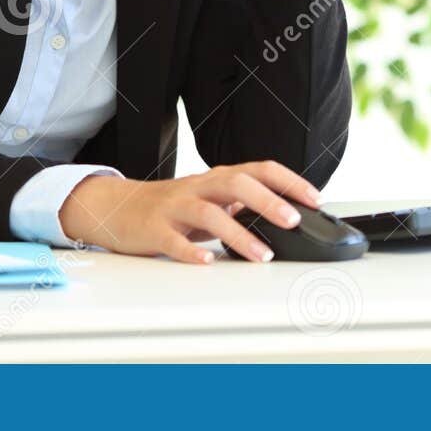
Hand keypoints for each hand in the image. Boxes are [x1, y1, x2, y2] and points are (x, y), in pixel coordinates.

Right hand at [58, 160, 322, 263]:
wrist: (116, 206)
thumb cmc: (171, 206)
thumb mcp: (211, 199)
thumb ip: (243, 203)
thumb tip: (287, 213)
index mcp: (215, 179)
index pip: (258, 170)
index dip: (288, 181)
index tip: (315, 199)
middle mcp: (197, 187)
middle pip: (235, 183)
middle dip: (267, 201)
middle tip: (292, 221)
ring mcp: (174, 207)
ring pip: (208, 212)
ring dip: (238, 233)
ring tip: (261, 254)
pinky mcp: (153, 228)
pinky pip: (173, 240)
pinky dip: (191, 251)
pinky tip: (207, 261)